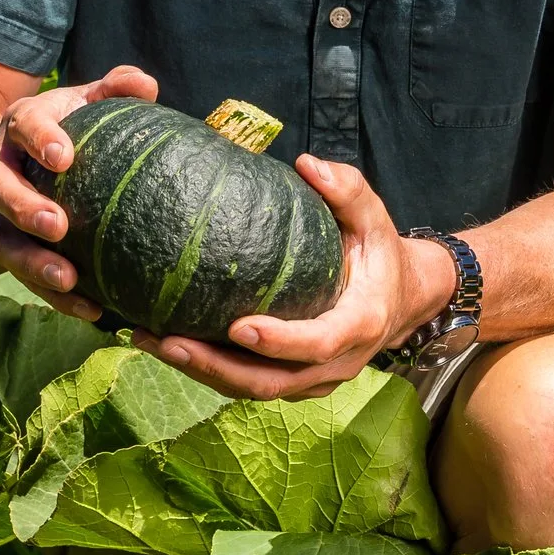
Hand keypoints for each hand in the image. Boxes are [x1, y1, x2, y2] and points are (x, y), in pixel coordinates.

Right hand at [0, 64, 158, 322]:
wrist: (8, 159)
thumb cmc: (62, 127)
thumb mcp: (82, 101)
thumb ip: (113, 88)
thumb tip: (147, 87)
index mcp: (19, 126)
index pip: (23, 126)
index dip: (40, 140)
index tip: (64, 157)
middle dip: (24, 209)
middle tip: (59, 226)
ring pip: (2, 242)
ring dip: (32, 264)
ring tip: (69, 280)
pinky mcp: (5, 249)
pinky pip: (24, 277)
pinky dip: (55, 297)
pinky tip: (92, 310)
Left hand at [136, 156, 453, 400]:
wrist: (402, 299)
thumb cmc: (381, 253)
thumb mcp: (374, 218)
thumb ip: (347, 190)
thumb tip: (306, 164)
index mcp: (359, 324)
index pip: (317, 343)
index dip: (278, 341)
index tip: (237, 326)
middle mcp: (336, 363)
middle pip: (271, 382)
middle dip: (215, 367)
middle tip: (166, 341)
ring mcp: (314, 381)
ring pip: (254, 391)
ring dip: (201, 372)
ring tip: (151, 341)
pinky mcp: (294, 383)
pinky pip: (250, 386)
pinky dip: (209, 371)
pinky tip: (168, 344)